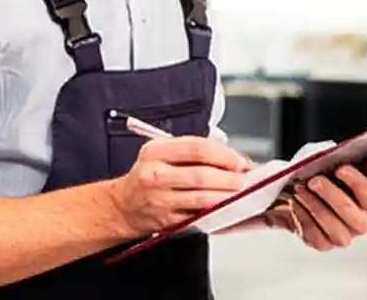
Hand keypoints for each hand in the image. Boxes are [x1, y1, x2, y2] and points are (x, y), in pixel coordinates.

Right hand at [107, 136, 251, 237]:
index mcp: (155, 151)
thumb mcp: (159, 154)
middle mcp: (155, 174)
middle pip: (201, 174)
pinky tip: (225, 207)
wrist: (123, 206)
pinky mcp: (167, 219)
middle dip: (229, 177)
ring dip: (226, 195)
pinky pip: (198, 215)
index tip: (238, 160)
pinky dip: (216, 211)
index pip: (196, 148)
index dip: (223, 154)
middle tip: (244, 178)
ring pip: (202, 197)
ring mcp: (160, 199)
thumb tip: (228, 156)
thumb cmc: (146, 177)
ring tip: (239, 192)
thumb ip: (190, 151)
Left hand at [281, 151, 366, 250]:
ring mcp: (341, 236)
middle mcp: (358, 223)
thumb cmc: (325, 178)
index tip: (340, 168)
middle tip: (314, 180)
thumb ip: (365, 163)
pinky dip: (303, 218)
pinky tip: (295, 203)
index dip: (357, 183)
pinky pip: (316, 237)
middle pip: (355, 217)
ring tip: (299, 189)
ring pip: (335, 229)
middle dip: (333, 196)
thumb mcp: (342, 165)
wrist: (297, 192)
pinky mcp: (322, 243)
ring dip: (315, 207)